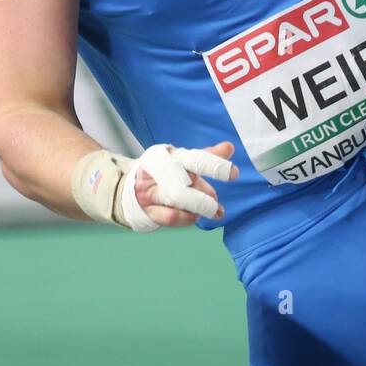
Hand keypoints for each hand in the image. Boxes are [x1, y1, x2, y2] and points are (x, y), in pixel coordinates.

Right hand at [124, 141, 238, 229]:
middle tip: (217, 204)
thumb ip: (207, 157)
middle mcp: (159, 171)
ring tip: (212, 211)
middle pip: (184, 181)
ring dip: (198, 206)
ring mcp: (151, 191)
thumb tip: (230, 147)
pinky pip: (171, 216)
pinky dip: (187, 218)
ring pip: (177, 198)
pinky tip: (194, 216)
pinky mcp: (148, 210)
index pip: (196, 158)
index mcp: (172, 155)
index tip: (234, 173)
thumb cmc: (166, 173)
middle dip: (205, 194)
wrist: (132, 189)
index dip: (215, 165)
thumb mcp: (184, 161)